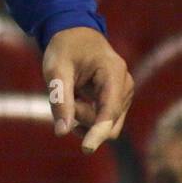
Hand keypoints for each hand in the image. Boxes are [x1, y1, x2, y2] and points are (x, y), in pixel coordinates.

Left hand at [42, 26, 133, 152]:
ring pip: (105, 124)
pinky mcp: (119, 101)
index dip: (97, 132)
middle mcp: (125, 85)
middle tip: (66, 95)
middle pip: (107, 123)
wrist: (74, 33)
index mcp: (113, 73)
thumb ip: (59, 99)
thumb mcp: (55, 70)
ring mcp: (125, 94)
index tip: (86, 149)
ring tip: (71, 92)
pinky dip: (86, 114)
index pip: (109, 112)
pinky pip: (103, 120)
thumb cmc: (64, 48)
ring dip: (82, 116)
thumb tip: (61, 132)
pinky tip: (77, 96)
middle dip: (82, 118)